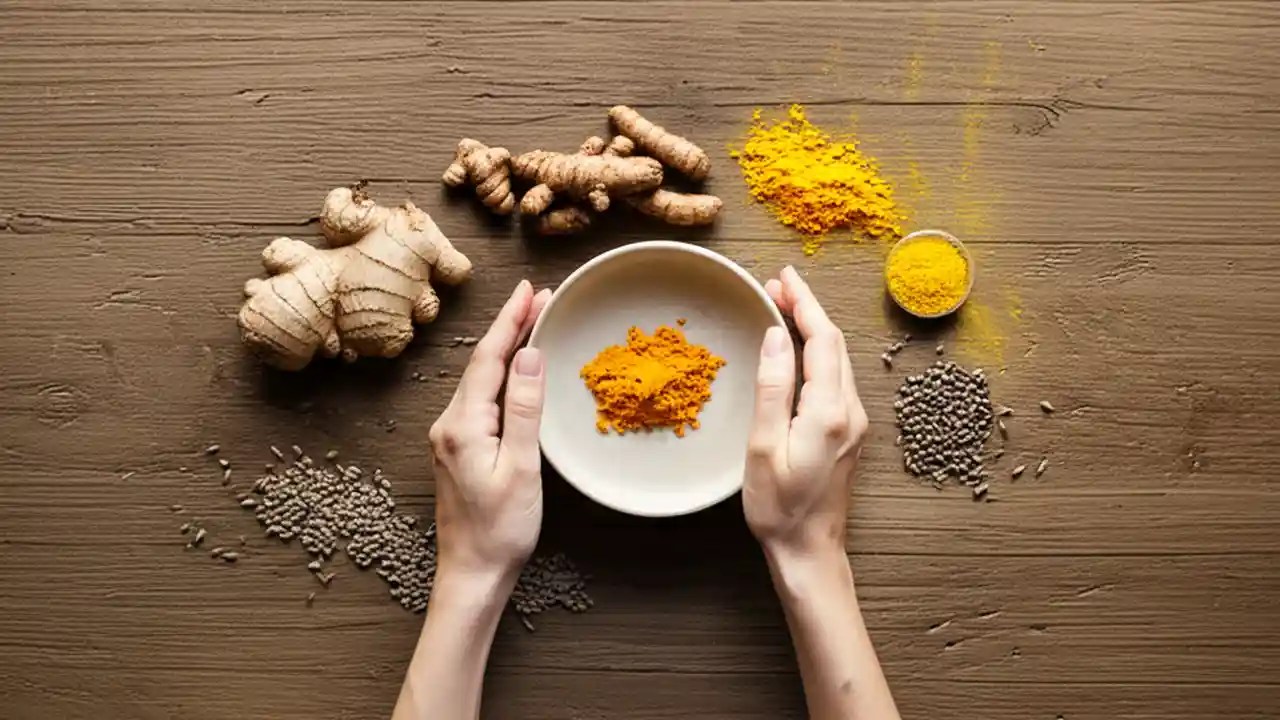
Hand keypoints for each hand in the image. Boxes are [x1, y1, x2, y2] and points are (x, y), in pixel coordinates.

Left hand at [428, 280, 552, 581]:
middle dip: (511, 327)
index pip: (489, 359)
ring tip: (533, 323)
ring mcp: (451, 437)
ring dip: (507, 349)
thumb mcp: (521, 467)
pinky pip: (481, 399)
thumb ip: (525, 409)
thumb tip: (530, 357)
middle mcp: (449, 424)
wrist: (472, 574)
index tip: (529, 291)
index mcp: (463, 425)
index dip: (510, 321)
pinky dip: (501, 376)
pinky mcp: (459, 449)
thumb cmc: (500, 529)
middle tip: (540, 298)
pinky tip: (516, 371)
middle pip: (482, 363)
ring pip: (481, 379)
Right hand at [744, 266, 868, 559]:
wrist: (809, 553)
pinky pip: (835, 380)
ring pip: (837, 360)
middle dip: (808, 310)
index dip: (803, 303)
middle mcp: (850, 412)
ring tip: (783, 310)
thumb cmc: (780, 508)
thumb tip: (775, 335)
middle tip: (777, 286)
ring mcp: (854, 424)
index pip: (821, 339)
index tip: (783, 277)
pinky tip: (797, 353)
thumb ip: (772, 387)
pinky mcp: (849, 435)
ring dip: (813, 331)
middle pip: (834, 344)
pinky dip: (817, 355)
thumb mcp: (763, 447)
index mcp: (829, 412)